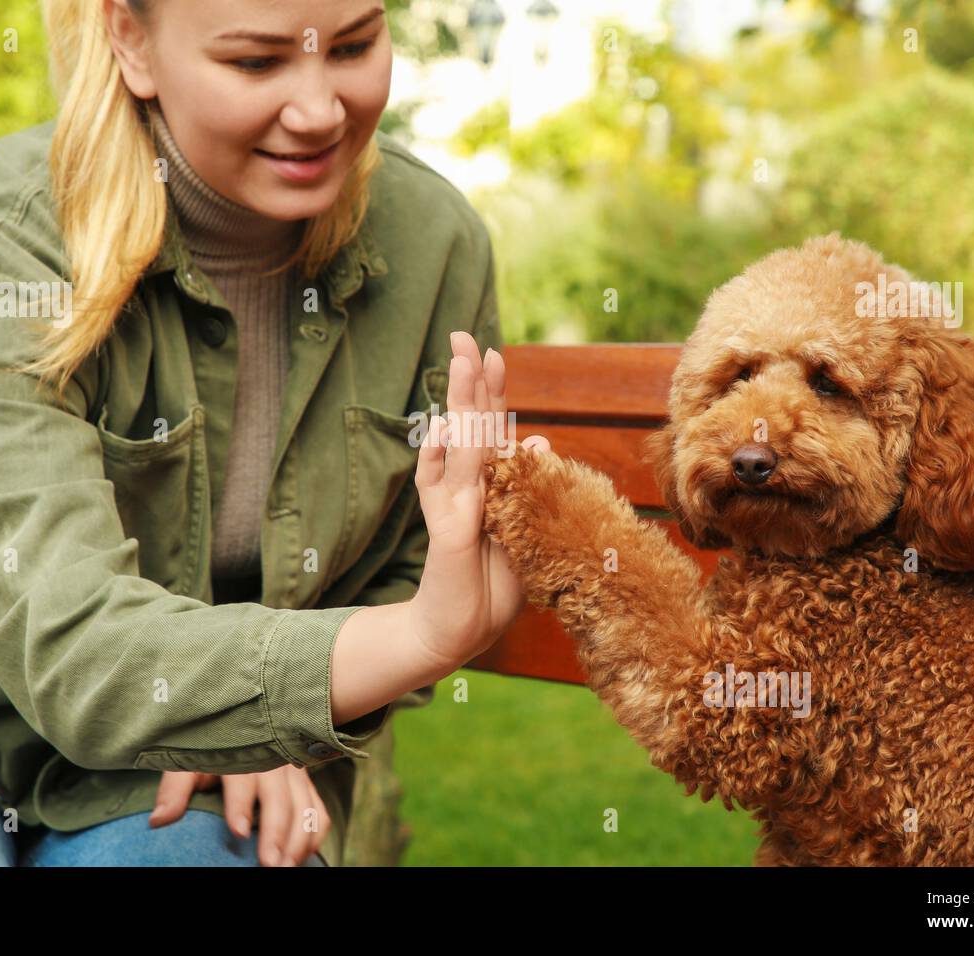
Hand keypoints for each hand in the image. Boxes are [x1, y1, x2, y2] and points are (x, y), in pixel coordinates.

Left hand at [148, 765, 330, 866]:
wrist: (242, 728)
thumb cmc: (210, 751)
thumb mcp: (188, 763)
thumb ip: (174, 789)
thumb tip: (159, 820)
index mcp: (242, 755)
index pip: (242, 780)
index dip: (241, 805)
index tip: (238, 831)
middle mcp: (273, 763)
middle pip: (280, 799)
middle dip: (276, 833)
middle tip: (269, 864)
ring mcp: (294, 774)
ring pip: (305, 807)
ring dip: (298, 840)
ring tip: (286, 867)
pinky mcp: (306, 786)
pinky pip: (318, 812)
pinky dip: (314, 835)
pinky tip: (301, 857)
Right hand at [408, 330, 551, 671]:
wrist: (461, 629)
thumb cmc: (494, 584)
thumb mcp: (525, 528)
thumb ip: (528, 486)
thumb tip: (535, 440)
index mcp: (488, 484)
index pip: (489, 428)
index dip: (491, 392)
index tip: (493, 353)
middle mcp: (467, 486)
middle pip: (470, 424)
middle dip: (470, 380)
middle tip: (464, 337)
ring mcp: (452, 502)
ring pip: (458, 442)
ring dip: (459, 401)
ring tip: (460, 362)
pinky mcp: (445, 527)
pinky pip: (439, 487)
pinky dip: (438, 459)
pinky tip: (441, 429)